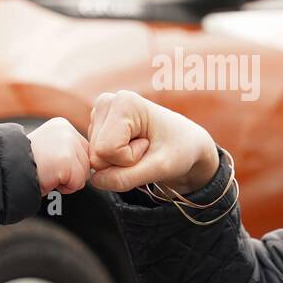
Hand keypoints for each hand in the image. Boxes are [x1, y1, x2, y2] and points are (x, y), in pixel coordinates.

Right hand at [27, 117, 90, 194]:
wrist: (4, 172)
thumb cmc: (25, 165)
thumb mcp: (49, 148)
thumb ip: (68, 149)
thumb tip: (90, 162)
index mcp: (62, 125)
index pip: (85, 150)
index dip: (70, 164)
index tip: (50, 164)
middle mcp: (67, 130)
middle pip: (87, 162)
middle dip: (70, 173)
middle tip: (47, 170)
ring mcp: (67, 144)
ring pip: (85, 174)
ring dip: (67, 181)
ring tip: (47, 174)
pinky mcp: (66, 161)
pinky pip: (78, 183)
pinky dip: (64, 188)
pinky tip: (49, 179)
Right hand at [87, 90, 218, 192]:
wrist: (187, 143)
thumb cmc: (180, 150)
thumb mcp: (159, 168)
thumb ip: (125, 178)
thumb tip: (95, 180)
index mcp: (123, 102)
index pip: (106, 150)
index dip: (130, 158)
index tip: (149, 145)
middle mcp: (106, 102)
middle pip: (97, 154)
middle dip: (123, 161)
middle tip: (146, 148)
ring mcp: (99, 114)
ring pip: (95, 158)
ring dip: (120, 161)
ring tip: (142, 146)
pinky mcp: (97, 126)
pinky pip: (96, 158)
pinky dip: (115, 160)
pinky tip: (131, 146)